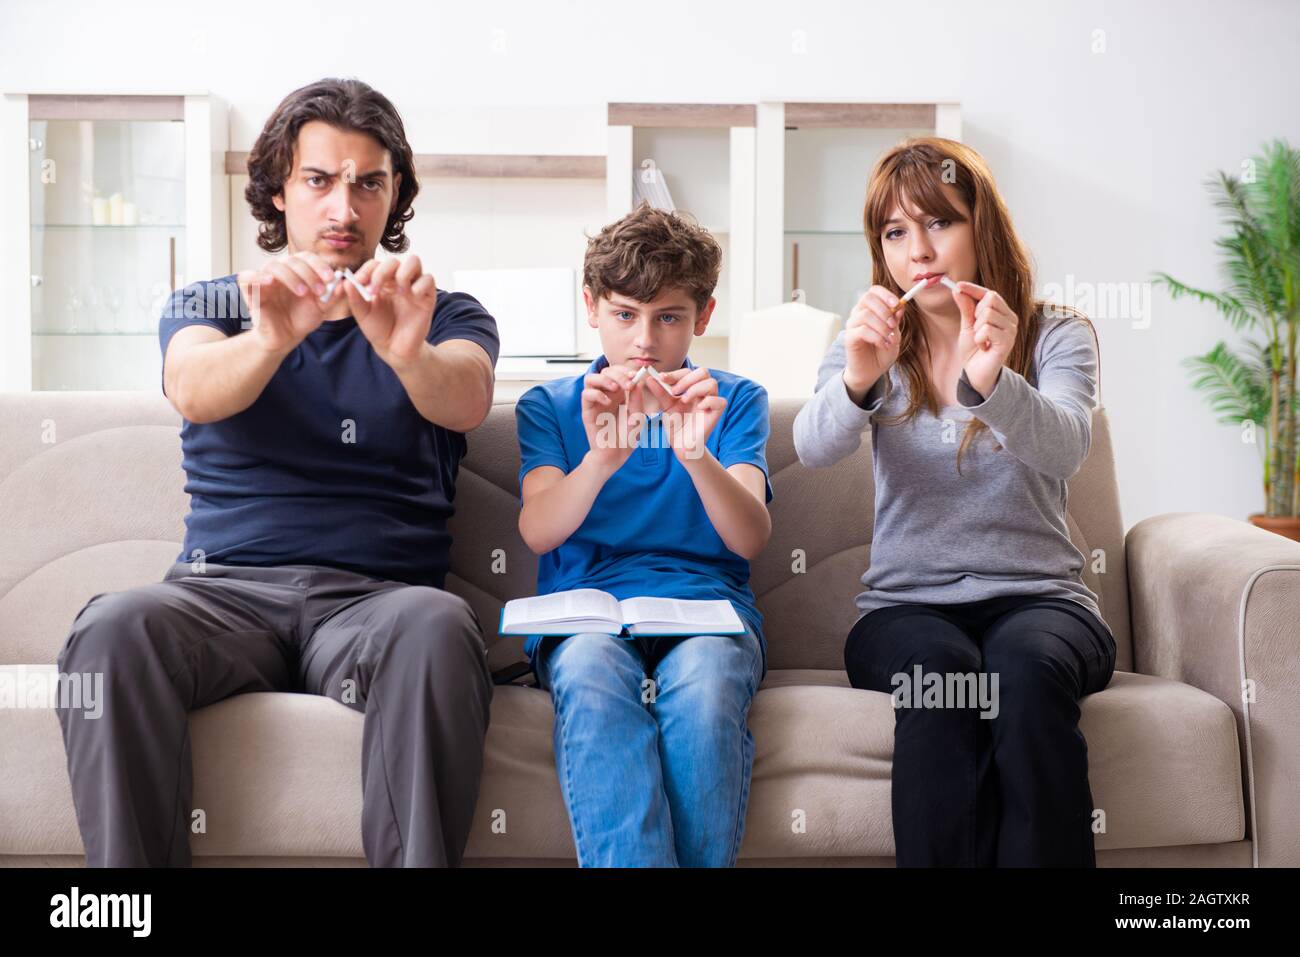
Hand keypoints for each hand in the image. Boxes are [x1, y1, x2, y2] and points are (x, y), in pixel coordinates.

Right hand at [236, 251, 337, 356]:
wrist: (286, 337)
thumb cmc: (301, 318)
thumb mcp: (321, 308)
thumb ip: (332, 295)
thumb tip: (344, 283)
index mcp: (297, 270)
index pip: (307, 257)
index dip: (319, 265)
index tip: (330, 278)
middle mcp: (281, 271)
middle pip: (292, 260)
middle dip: (309, 274)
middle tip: (320, 290)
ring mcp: (265, 279)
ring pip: (273, 266)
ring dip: (291, 276)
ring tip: (303, 292)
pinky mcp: (250, 290)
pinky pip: (247, 277)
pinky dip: (257, 276)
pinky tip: (269, 281)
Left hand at [347, 255, 437, 371]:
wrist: (395, 348)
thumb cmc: (379, 329)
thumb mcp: (363, 314)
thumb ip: (355, 298)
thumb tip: (345, 282)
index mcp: (382, 281)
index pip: (375, 264)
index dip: (366, 270)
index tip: (358, 281)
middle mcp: (398, 280)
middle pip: (393, 261)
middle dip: (381, 273)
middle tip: (373, 291)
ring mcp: (413, 286)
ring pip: (414, 261)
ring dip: (403, 272)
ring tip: (398, 291)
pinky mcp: (427, 296)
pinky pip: (429, 279)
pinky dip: (419, 284)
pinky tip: (412, 296)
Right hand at [581, 363, 644, 473]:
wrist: (616, 455)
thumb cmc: (627, 437)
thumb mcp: (638, 416)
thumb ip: (637, 399)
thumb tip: (637, 381)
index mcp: (619, 393)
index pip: (618, 372)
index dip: (626, 370)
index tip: (636, 375)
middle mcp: (606, 394)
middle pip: (605, 371)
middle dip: (618, 374)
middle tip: (629, 384)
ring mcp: (595, 401)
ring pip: (591, 378)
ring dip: (604, 379)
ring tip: (616, 388)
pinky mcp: (587, 411)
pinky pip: (586, 394)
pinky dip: (597, 394)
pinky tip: (608, 402)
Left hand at [645, 366, 726, 462]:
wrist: (681, 445)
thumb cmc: (675, 425)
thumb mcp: (665, 406)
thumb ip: (660, 392)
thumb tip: (650, 378)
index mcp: (691, 388)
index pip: (688, 371)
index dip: (675, 373)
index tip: (661, 378)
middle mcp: (703, 393)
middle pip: (703, 372)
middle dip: (686, 379)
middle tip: (674, 391)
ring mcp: (710, 403)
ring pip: (712, 383)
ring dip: (696, 389)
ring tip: (684, 400)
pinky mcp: (716, 414)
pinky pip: (720, 401)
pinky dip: (709, 401)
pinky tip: (698, 408)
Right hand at [843, 285, 902, 399]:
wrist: (872, 371)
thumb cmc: (882, 351)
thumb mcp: (895, 334)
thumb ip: (896, 320)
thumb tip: (900, 306)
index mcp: (870, 308)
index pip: (874, 291)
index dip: (885, 294)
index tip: (897, 304)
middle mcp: (858, 314)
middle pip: (867, 298)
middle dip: (884, 310)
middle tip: (894, 325)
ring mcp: (852, 325)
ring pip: (866, 315)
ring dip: (882, 327)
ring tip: (890, 339)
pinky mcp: (849, 338)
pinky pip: (862, 331)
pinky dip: (877, 337)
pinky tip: (884, 345)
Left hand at [951, 280, 1017, 396]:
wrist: (976, 373)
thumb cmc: (974, 350)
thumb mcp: (967, 326)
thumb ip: (966, 308)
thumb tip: (958, 290)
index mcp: (1002, 313)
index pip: (990, 293)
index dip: (973, 288)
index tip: (957, 285)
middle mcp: (1010, 319)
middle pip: (990, 299)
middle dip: (976, 313)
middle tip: (976, 329)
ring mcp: (1011, 329)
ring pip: (988, 314)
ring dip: (977, 329)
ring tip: (980, 340)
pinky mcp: (1008, 341)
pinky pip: (987, 329)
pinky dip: (979, 339)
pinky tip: (983, 347)